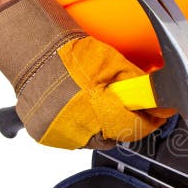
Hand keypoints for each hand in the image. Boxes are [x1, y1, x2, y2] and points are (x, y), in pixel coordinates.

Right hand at [0, 0, 170, 148]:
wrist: (31, 48)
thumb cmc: (70, 52)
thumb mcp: (111, 63)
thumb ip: (134, 84)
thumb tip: (153, 96)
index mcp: (94, 110)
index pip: (134, 128)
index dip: (148, 120)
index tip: (156, 114)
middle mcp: (74, 128)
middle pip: (115, 137)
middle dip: (126, 123)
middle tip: (130, 107)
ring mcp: (57, 133)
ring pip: (94, 139)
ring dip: (103, 126)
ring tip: (102, 104)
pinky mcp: (44, 133)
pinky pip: (73, 137)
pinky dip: (82, 126)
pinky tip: (83, 108)